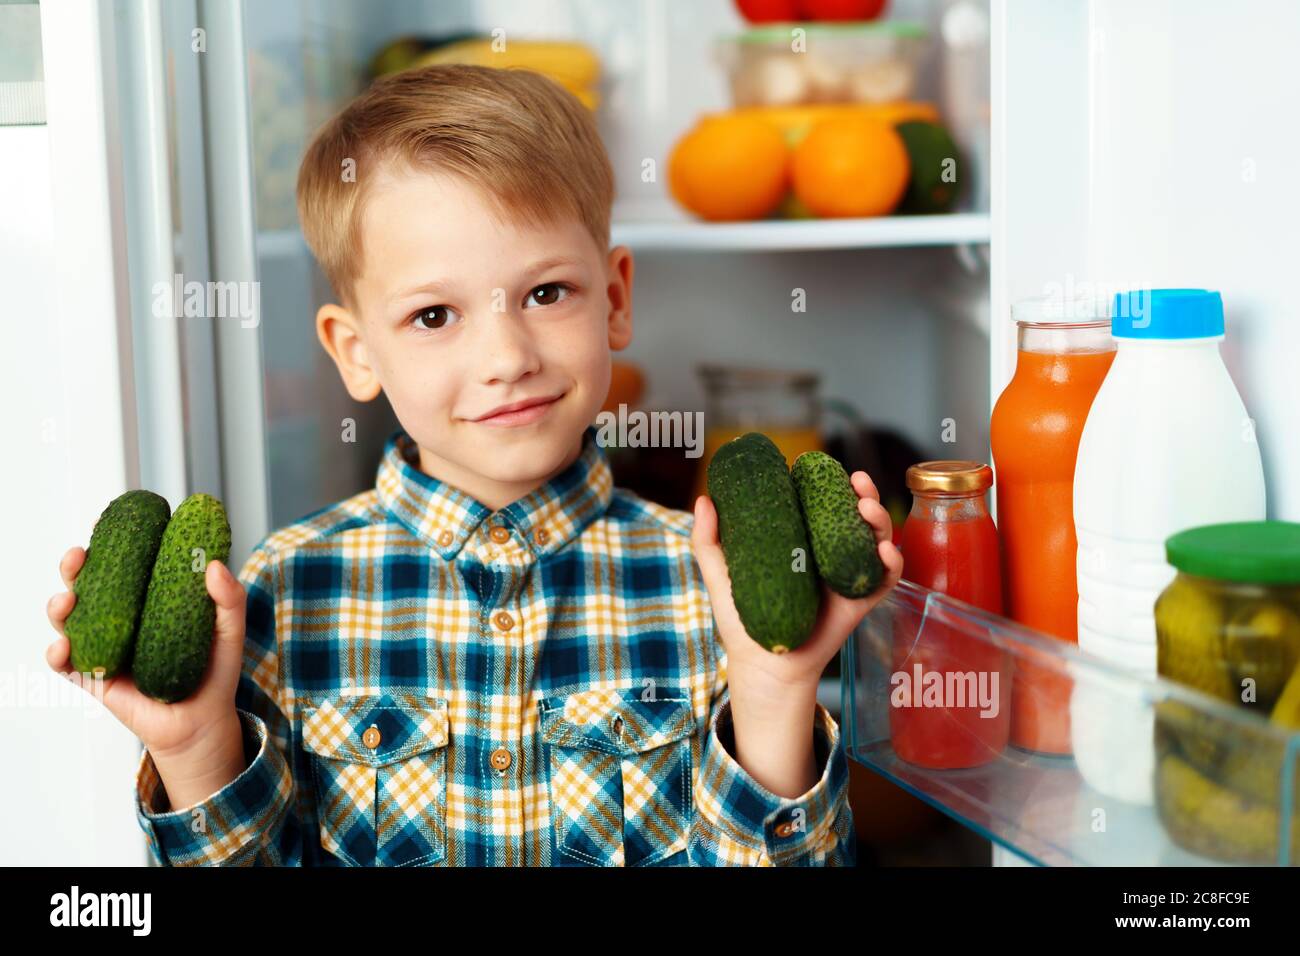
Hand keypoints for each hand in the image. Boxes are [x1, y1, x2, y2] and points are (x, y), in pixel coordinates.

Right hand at [46, 545, 247, 762]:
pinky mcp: (94, 679)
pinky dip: (58, 653)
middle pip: (87, 586)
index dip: (109, 544)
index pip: (122, 566)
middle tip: (79, 556)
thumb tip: (213, 565)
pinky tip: (64, 646)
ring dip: (60, 605)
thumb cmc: (215, 672)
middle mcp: (120, 620)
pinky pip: (67, 664)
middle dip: (75, 568)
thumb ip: (228, 599)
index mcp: (147, 601)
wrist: (203, 721)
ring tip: (67, 600)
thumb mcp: (228, 630)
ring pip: (69, 620)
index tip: (105, 524)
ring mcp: (104, 648)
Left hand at [691, 470, 902, 698]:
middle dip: (863, 493)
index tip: (824, 467)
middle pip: (856, 515)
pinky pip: (884, 578)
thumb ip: (709, 540)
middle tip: (856, 482)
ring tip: (868, 510)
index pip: (823, 503)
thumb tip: (704, 499)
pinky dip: (891, 562)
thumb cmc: (742, 621)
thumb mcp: (721, 574)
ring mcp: (847, 576)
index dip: (830, 482)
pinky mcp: (860, 601)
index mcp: (802, 541)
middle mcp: (829, 554)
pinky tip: (883, 550)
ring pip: (875, 539)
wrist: (762, 665)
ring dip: (880, 520)